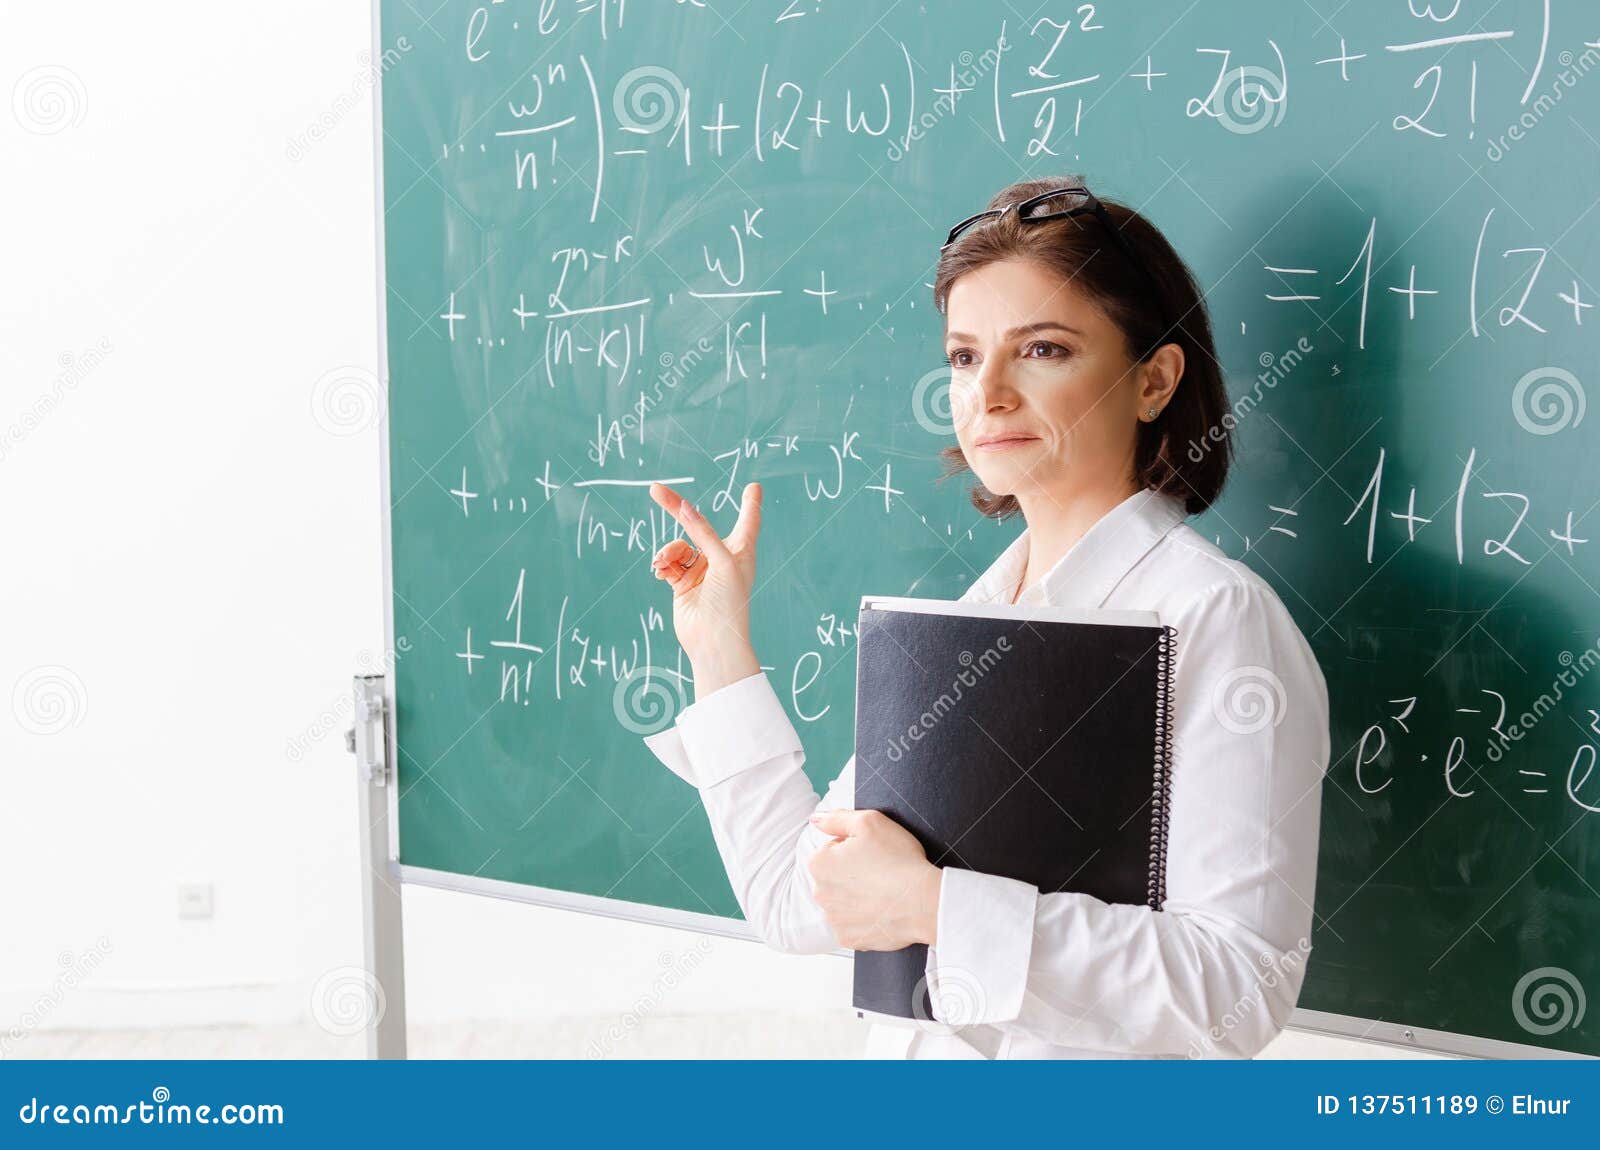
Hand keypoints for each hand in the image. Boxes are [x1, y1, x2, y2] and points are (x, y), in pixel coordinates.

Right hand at [648, 481, 762, 695]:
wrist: (713, 642)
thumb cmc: (729, 602)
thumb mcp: (722, 561)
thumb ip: (703, 532)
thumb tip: (684, 506)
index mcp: (741, 551)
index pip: (748, 521)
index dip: (750, 503)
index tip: (753, 487)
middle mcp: (721, 558)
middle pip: (698, 524)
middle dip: (677, 509)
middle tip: (656, 489)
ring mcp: (701, 570)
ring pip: (678, 546)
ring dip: (668, 551)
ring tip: (662, 562)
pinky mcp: (683, 583)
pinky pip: (668, 563)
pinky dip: (662, 563)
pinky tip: (660, 571)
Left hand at [806, 810, 942, 950]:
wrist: (924, 901)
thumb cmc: (899, 860)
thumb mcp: (869, 822)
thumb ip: (837, 818)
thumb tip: (816, 820)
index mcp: (820, 863)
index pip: (833, 849)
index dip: (856, 848)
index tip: (873, 853)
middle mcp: (821, 893)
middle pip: (835, 877)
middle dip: (852, 873)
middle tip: (880, 871)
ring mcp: (834, 919)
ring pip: (843, 902)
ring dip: (857, 898)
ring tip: (883, 892)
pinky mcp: (849, 939)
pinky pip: (853, 926)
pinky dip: (865, 920)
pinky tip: (881, 911)